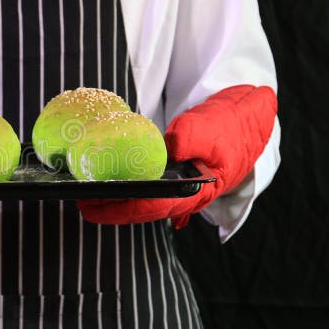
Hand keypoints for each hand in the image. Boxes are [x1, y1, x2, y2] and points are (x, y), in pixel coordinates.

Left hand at [78, 85, 276, 228]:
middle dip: (109, 208)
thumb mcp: (213, 127)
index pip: (150, 207)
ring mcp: (178, 187)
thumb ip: (192, 136)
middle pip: (140, 209)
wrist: (249, 119)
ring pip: (141, 200)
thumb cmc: (233, 125)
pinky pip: (145, 186)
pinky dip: (126, 184)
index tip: (91, 208)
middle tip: (78, 201)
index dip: (119, 210)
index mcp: (195, 191)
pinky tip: (108, 178)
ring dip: (115, 198)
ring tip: (86, 192)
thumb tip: (169, 147)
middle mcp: (183, 195)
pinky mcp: (173, 174)